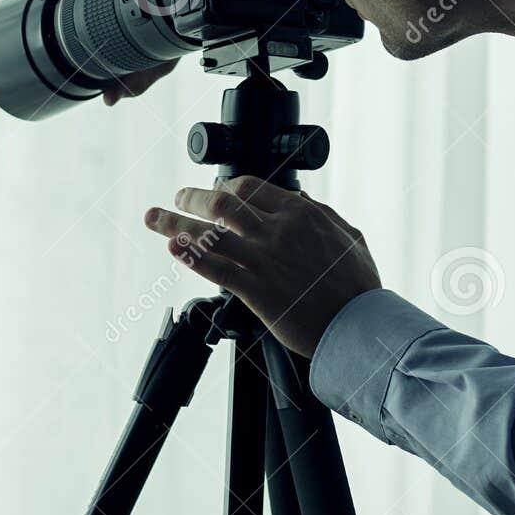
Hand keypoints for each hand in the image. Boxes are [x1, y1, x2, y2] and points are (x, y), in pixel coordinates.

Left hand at [144, 176, 379, 356]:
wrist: (360, 326)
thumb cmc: (358, 288)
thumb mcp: (349, 238)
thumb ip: (322, 215)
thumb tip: (301, 199)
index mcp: (300, 214)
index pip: (250, 188)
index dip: (225, 187)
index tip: (215, 192)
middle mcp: (278, 231)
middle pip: (222, 203)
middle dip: (192, 197)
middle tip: (177, 198)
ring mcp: (264, 259)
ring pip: (209, 233)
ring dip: (174, 223)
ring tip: (153, 218)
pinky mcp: (255, 290)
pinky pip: (215, 268)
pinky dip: (189, 256)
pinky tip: (172, 248)